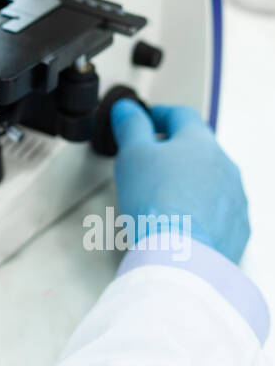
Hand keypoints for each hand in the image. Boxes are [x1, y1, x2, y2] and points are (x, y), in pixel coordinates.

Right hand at [109, 100, 249, 265]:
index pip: (180, 115)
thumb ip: (131, 125)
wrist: (180, 257)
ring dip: (190, 181)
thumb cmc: (157, 204)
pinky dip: (201, 210)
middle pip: (198, 147)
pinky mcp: (237, 227)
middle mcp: (224, 165)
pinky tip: (181, 221)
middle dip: (175, 150)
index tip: (145, 121)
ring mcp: (234, 197)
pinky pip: (218, 210)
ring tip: (164, 196)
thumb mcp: (132, 154)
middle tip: (150, 160)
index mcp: (199, 142)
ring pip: (211, 180)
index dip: (158, 115)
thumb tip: (128, 108)